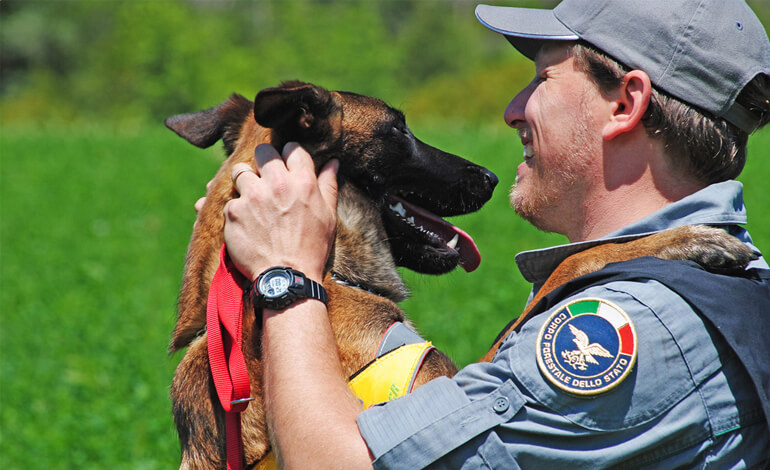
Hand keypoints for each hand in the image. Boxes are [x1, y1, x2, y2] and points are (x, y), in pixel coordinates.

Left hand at [223, 142, 338, 281]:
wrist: (287, 277)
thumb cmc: (312, 247)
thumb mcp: (328, 216)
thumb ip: (328, 185)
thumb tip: (333, 162)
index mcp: (303, 182)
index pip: (292, 148)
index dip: (288, 155)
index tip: (286, 164)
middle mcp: (277, 184)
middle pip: (263, 152)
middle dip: (263, 161)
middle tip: (264, 176)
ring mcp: (253, 196)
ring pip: (240, 171)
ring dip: (244, 181)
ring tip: (251, 198)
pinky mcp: (234, 212)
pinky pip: (229, 201)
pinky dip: (235, 210)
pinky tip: (244, 223)